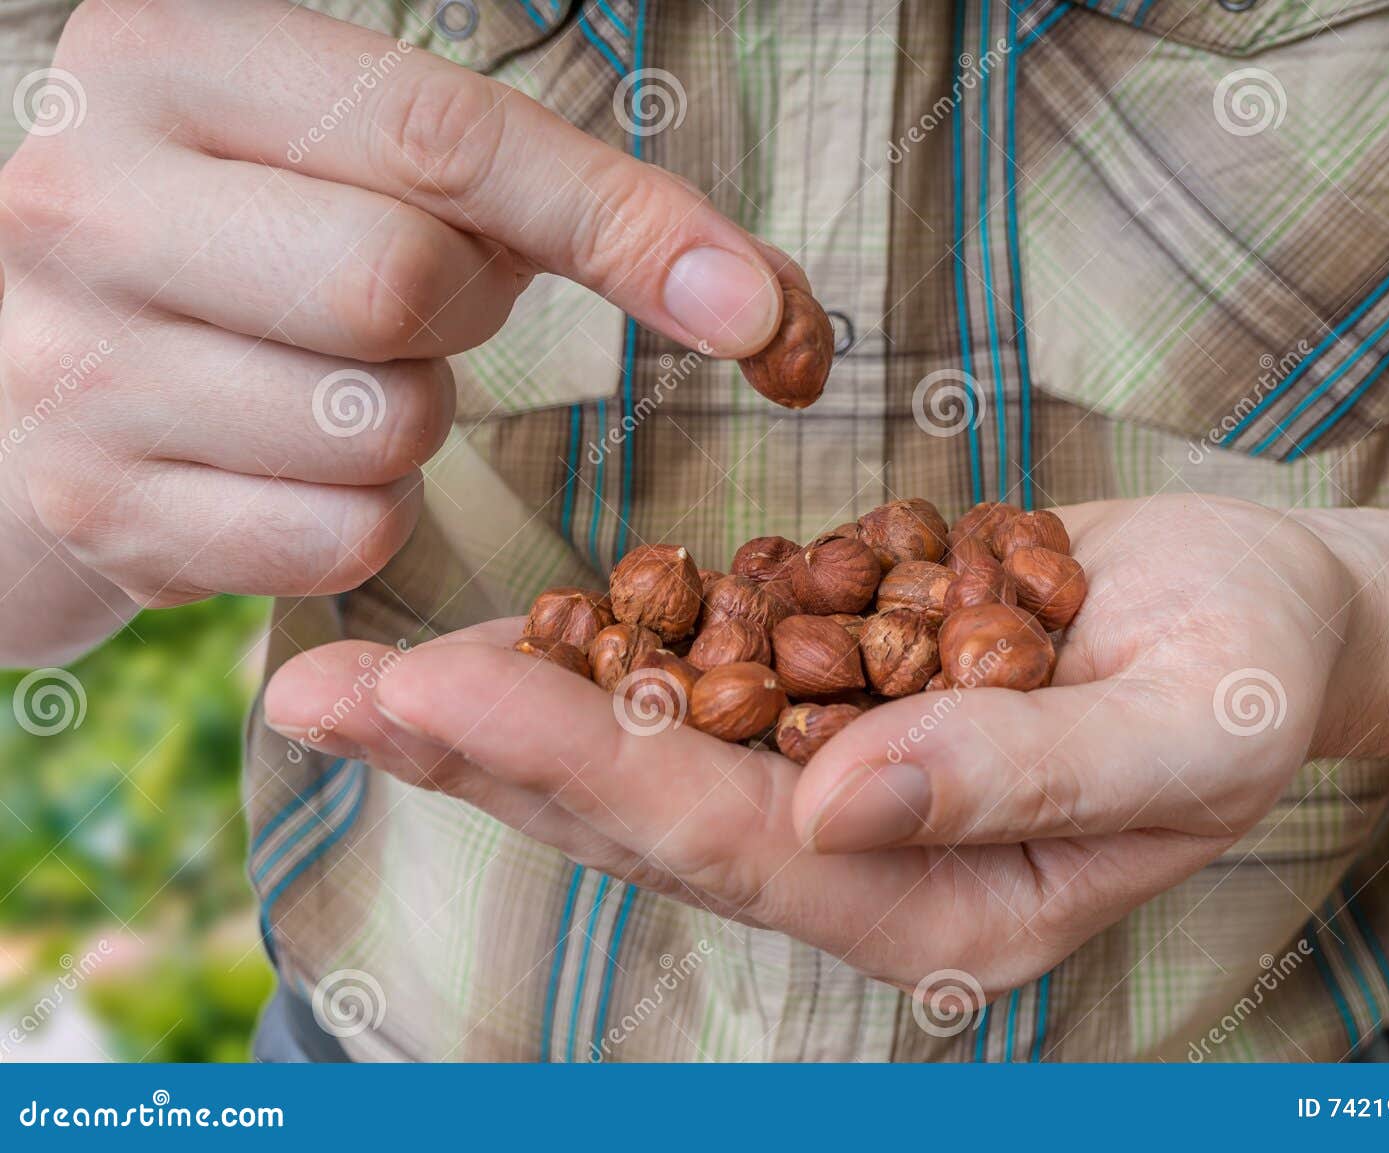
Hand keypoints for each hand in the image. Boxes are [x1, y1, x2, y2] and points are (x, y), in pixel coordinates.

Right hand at [0, 0, 791, 618]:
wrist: (22, 369)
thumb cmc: (242, 248)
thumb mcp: (351, 162)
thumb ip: (539, 196)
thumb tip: (764, 304)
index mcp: (168, 56)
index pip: (447, 138)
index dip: (622, 224)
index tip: (753, 308)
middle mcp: (86, 197)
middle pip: (401, 283)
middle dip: (460, 314)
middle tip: (411, 304)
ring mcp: (73, 363)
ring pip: (377, 424)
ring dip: (408, 419)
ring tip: (325, 378)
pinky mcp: (99, 507)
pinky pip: (341, 533)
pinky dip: (364, 513)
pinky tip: (286, 465)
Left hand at [264, 495, 1355, 995]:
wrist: (1269, 605)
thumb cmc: (1256, 671)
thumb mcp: (1187, 731)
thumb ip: (1021, 778)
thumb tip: (838, 799)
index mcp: (940, 905)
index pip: (733, 844)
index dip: (583, 768)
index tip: (442, 691)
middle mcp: (863, 858)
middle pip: (646, 814)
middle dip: (488, 753)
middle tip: (325, 698)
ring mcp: (838, 779)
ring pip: (644, 751)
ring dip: (506, 709)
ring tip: (354, 676)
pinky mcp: (831, 694)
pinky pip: (693, 678)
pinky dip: (590, 656)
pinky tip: (491, 631)